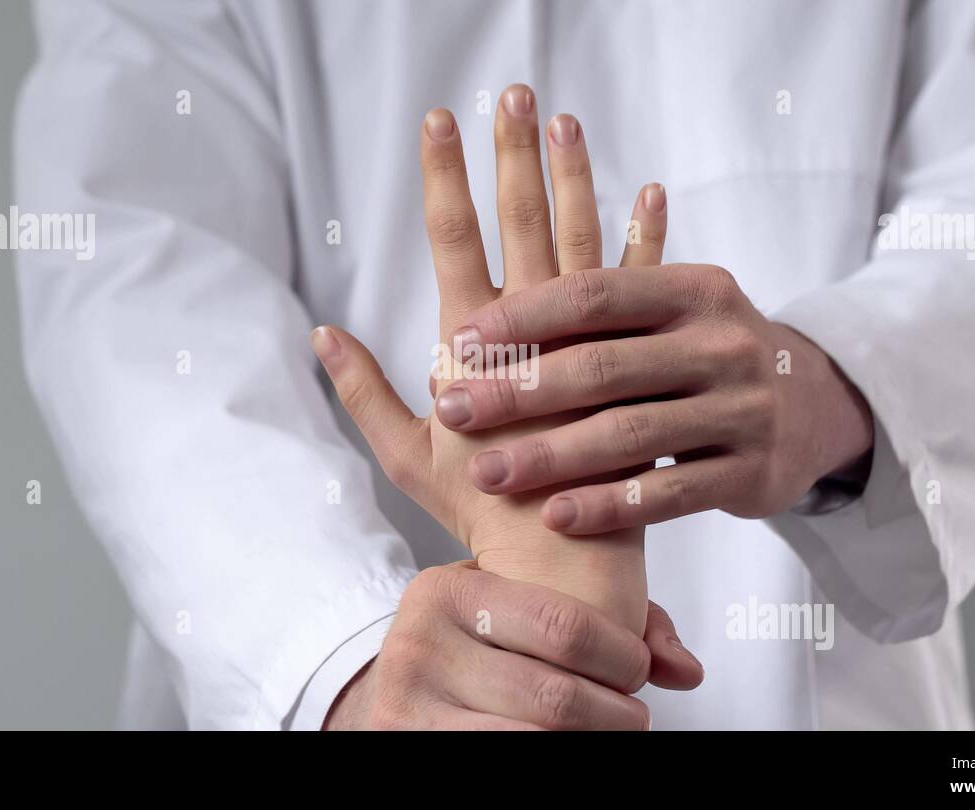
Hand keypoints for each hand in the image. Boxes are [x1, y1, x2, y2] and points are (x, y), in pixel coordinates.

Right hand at [312, 86, 668, 631]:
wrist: (563, 551)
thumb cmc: (478, 510)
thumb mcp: (407, 454)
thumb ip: (364, 392)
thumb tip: (321, 335)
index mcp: (472, 345)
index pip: (452, 238)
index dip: (444, 174)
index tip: (440, 118)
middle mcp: (530, 330)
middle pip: (519, 220)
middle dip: (512, 153)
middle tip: (515, 91)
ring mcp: (585, 341)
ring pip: (580, 237)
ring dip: (576, 175)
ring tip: (570, 119)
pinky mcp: (631, 360)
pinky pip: (647, 287)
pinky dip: (649, 237)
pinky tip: (654, 191)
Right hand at [323, 562, 703, 729]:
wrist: (388, 693)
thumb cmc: (473, 647)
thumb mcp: (519, 611)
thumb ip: (609, 621)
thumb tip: (686, 671)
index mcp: (447, 591)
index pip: (565, 626)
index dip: (623, 659)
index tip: (637, 671)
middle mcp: (419, 644)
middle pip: (556, 697)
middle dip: (615, 713)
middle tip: (631, 714)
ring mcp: (407, 705)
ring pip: (537, 742)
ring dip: (592, 741)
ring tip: (607, 731)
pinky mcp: (406, 745)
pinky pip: (507, 761)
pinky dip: (558, 757)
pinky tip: (569, 746)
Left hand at [435, 264, 874, 533]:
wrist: (812, 409)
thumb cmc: (703, 357)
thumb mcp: (671, 314)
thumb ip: (599, 313)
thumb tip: (477, 319)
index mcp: (694, 290)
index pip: (595, 293)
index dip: (524, 316)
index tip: (459, 341)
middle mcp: (724, 343)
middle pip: (605, 366)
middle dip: (519, 392)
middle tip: (452, 411)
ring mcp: (744, 410)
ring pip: (631, 435)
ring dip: (551, 457)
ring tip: (488, 473)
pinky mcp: (751, 474)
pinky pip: (668, 494)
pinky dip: (609, 504)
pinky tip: (556, 515)